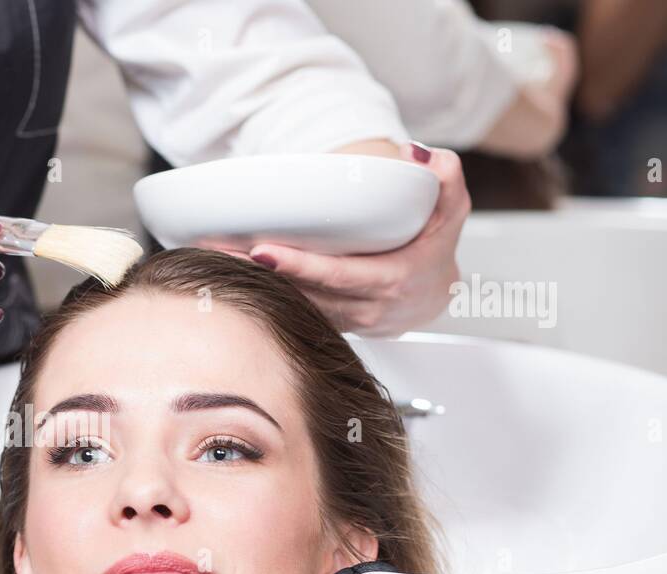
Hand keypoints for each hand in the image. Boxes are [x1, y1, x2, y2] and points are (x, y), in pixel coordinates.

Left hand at [201, 142, 469, 336]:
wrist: (432, 294)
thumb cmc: (436, 246)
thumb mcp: (452, 208)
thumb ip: (444, 177)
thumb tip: (415, 155)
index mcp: (391, 281)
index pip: (338, 276)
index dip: (300, 266)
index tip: (263, 251)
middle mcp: (366, 309)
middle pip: (304, 294)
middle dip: (258, 275)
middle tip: (217, 251)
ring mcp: (345, 322)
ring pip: (294, 306)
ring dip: (253, 287)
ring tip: (214, 260)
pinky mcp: (329, 324)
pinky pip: (293, 311)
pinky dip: (263, 296)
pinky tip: (231, 276)